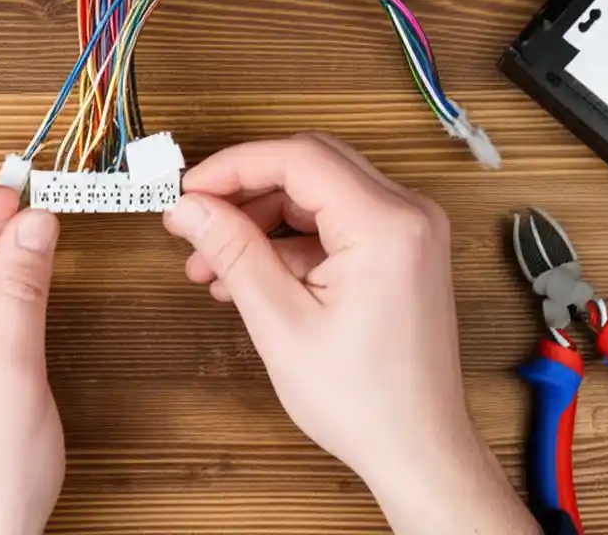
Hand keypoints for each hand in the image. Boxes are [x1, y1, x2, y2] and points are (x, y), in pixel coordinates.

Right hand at [163, 134, 534, 533]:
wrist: (418, 450)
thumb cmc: (364, 401)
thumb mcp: (281, 323)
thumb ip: (233, 252)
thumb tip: (189, 207)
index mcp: (385, 225)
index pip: (298, 158)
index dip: (234, 167)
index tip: (189, 191)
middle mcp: (408, 215)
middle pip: (310, 166)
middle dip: (245, 190)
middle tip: (195, 219)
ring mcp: (410, 232)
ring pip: (319, 194)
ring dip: (263, 220)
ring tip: (212, 263)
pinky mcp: (403, 252)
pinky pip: (337, 223)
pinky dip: (290, 242)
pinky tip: (249, 277)